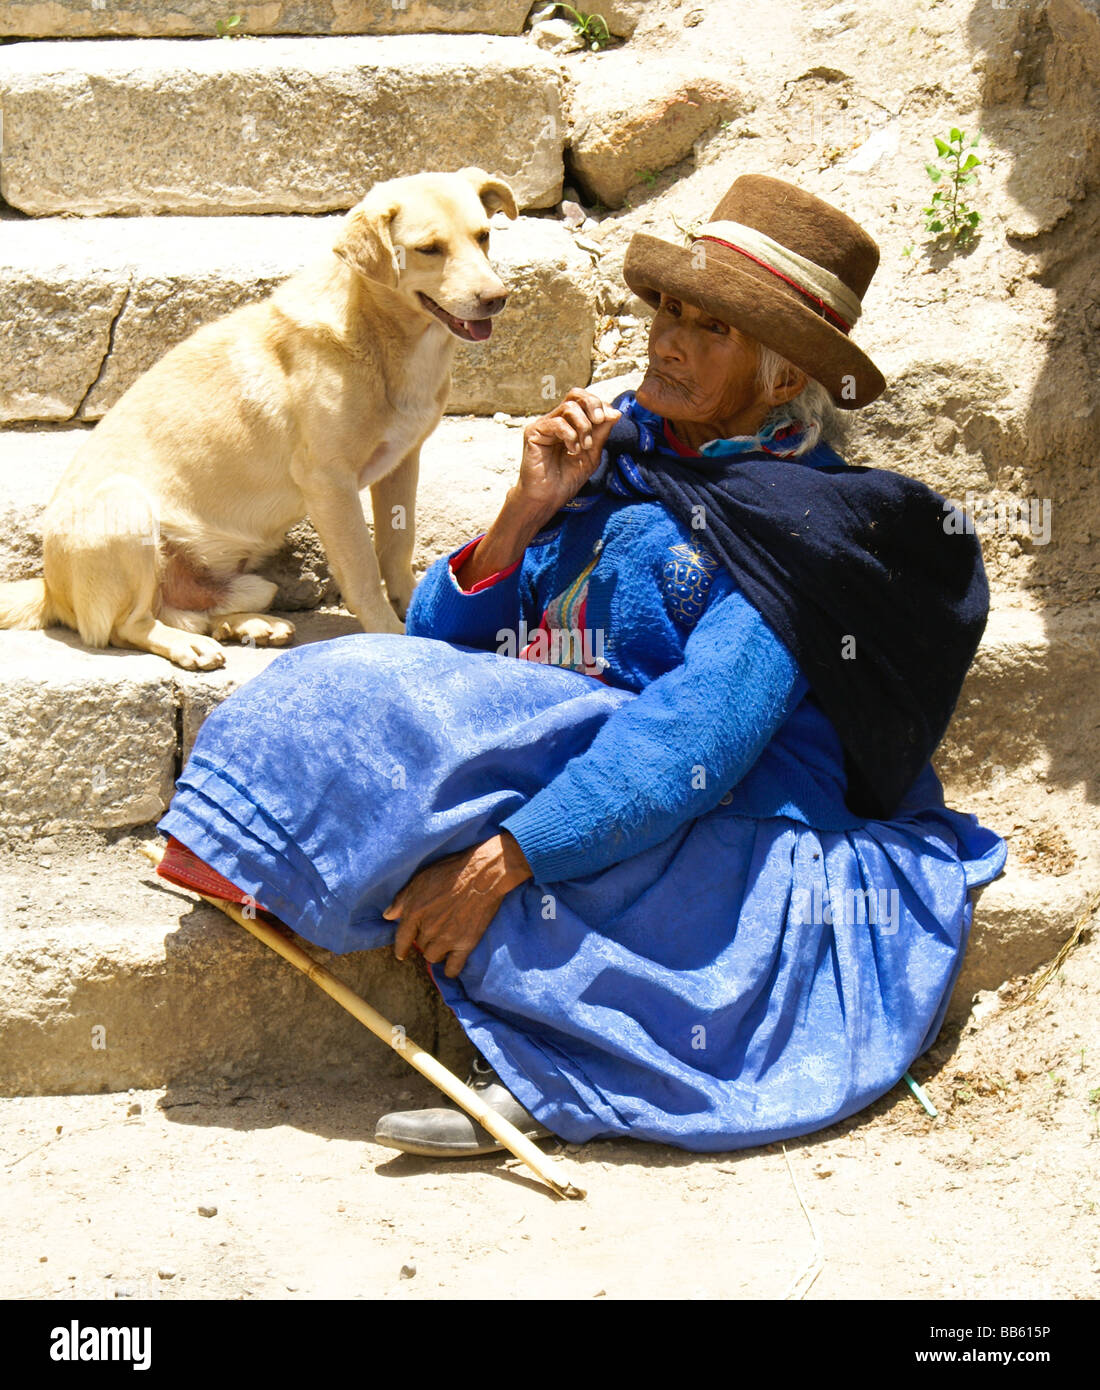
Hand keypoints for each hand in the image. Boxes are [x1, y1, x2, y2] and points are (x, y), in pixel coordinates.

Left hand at [382, 832, 532, 977]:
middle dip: (424, 940)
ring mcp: (447, 939)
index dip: (401, 948)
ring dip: (436, 952)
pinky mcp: (465, 944)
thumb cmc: (452, 871)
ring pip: (433, 957)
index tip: (401, 953)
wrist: (483, 874)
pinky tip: (451, 962)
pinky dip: (450, 969)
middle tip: (433, 932)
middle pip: (420, 946)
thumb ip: (402, 899)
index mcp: (414, 912)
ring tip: (442, 943)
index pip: (401, 939)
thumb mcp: (421, 879)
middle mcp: (428, 929)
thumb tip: (388, 915)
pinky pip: (453, 968)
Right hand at [514, 388, 620, 520]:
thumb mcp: (592, 454)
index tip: (610, 419)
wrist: (548, 498)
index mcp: (571, 423)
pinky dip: (570, 435)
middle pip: (575, 395)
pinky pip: (557, 422)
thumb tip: (616, 411)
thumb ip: (601, 432)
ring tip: (584, 446)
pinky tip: (572, 450)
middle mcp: (557, 420)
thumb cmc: (568, 478)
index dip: (600, 405)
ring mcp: (545, 425)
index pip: (585, 401)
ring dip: (583, 426)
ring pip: (569, 407)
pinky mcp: (533, 432)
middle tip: (600, 421)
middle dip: (593, 404)